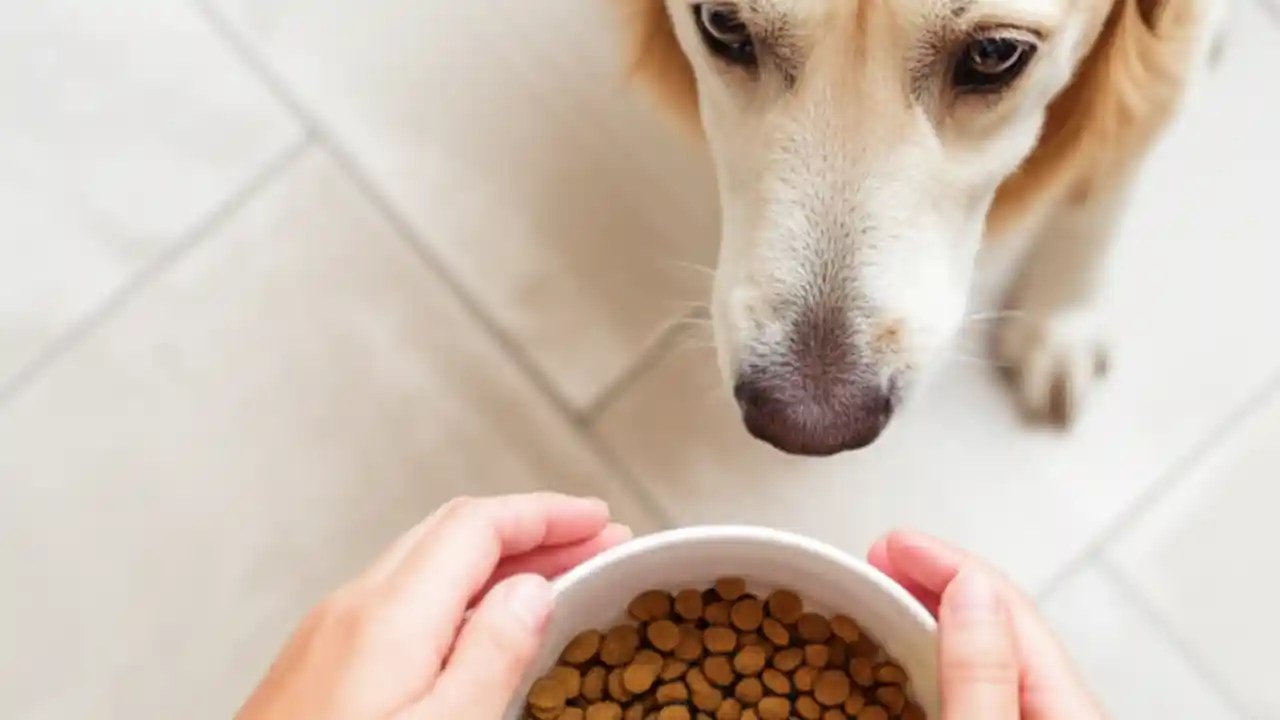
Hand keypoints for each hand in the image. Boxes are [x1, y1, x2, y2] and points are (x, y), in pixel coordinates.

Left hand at [238, 493, 630, 719]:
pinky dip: (456, 592)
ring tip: (553, 578)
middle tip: (590, 544)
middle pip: (452, 532)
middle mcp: (352, 608)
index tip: (599, 522)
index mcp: (387, 616)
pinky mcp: (317, 662)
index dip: (546, 514)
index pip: (478, 526)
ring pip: (425, 561)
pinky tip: (482, 625)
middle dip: (530, 529)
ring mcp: (328, 632)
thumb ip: (491, 658)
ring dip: (495, 559)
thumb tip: (532, 592)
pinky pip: (399, 598)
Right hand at [869, 531, 1102, 719]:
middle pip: (1002, 624)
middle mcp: (1061, 714)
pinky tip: (913, 658)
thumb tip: (970, 589)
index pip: (1009, 607)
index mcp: (1069, 710)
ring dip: (936, 616)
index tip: (895, 545)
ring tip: (888, 595)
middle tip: (884, 559)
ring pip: (991, 655)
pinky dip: (942, 658)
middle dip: (938, 581)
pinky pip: (981, 687)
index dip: (947, 564)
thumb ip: (980, 674)